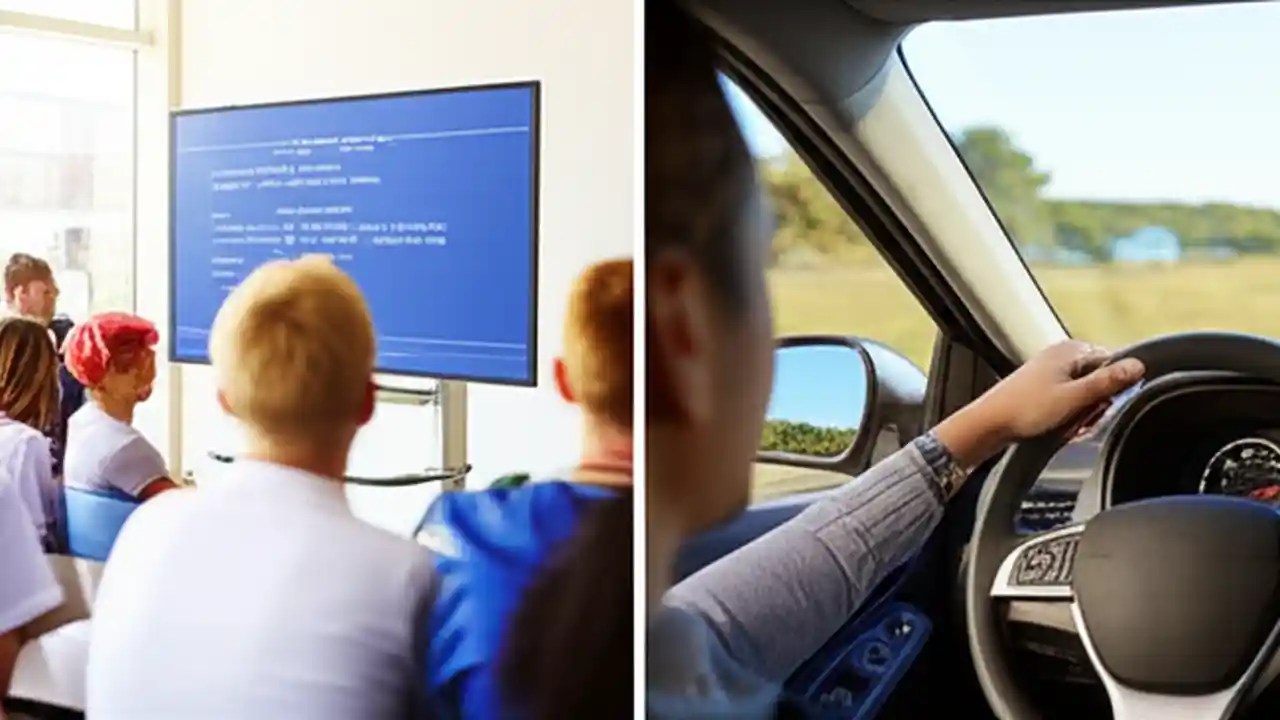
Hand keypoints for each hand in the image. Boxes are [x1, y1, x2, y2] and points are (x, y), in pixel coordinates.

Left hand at [935, 340, 1144, 467]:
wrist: (989, 425)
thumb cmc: (1026, 410)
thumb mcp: (1074, 397)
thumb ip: (1108, 382)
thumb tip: (1139, 365)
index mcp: (1072, 350)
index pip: (1115, 364)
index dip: (1113, 390)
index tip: (1099, 406)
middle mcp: (1063, 356)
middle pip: (1102, 383)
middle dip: (1095, 406)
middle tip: (1078, 419)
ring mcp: (1053, 372)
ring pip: (1087, 397)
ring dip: (1081, 415)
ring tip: (1064, 424)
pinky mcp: (1045, 388)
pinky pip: (1071, 404)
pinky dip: (1068, 417)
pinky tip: (1057, 426)